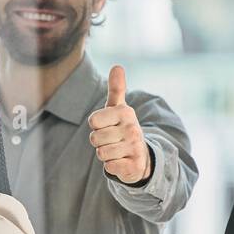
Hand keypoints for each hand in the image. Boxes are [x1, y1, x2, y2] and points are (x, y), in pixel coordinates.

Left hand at [88, 65, 150, 183]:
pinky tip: (121, 161)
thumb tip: (117, 66)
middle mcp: (132, 128)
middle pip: (95, 139)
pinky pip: (109, 167)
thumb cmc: (122, 129)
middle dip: (99, 142)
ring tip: (116, 150)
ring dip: (105, 155)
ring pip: (101, 153)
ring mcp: (135, 147)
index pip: (93, 121)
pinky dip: (112, 166)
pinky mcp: (134, 166)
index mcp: (125, 112)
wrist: (140, 156)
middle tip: (112, 141)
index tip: (107, 126)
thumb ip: (116, 89)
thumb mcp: (118, 109)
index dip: (96, 127)